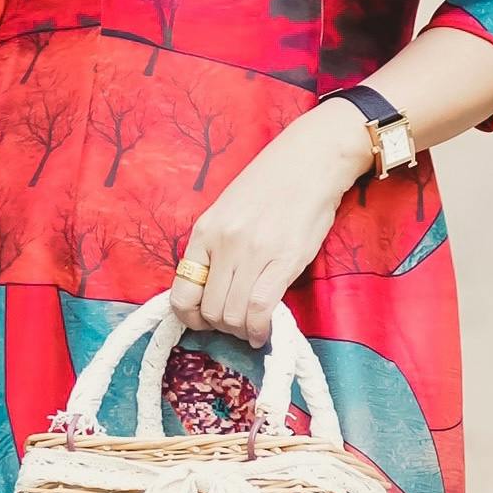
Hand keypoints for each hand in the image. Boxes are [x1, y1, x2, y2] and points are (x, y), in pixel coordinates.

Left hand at [170, 104, 367, 347]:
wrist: (311, 160)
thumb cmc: (272, 184)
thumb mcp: (229, 212)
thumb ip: (216, 248)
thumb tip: (211, 290)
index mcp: (205, 231)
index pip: (181, 292)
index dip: (190, 318)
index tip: (204, 320)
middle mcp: (224, 243)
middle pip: (210, 310)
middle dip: (221, 328)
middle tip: (236, 325)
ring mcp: (253, 252)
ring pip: (233, 315)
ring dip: (242, 331)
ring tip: (252, 327)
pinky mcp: (284, 260)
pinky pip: (261, 308)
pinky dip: (260, 330)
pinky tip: (264, 332)